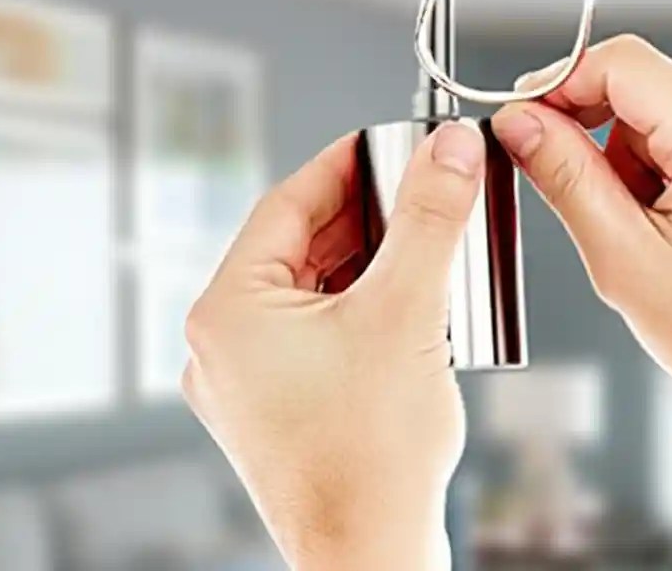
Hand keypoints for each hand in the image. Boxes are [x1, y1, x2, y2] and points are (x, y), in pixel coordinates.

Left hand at [182, 123, 486, 570]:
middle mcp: (223, 346)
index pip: (285, 204)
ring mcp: (244, 385)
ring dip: (364, 266)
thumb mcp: (407, 311)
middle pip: (296, 248)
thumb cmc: (371, 457)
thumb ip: (429, 218)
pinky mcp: (274, 413)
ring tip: (421, 248)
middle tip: (418, 191)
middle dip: (363, 218)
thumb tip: (448, 152)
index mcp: (228, 311)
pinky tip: (405, 309)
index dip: (343, 165)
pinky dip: (356, 312)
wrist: (371, 554)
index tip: (388, 143)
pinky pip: (312, 337)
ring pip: (307, 293)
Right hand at [491, 34, 671, 442]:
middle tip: (577, 201)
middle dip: (595, 137)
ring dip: (632, 167)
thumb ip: (564, 176)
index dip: (559, 84)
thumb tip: (519, 121)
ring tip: (645, 242)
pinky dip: (666, 178)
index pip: (622, 61)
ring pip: (666, 120)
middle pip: (643, 89)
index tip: (523, 124)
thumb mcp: (624, 259)